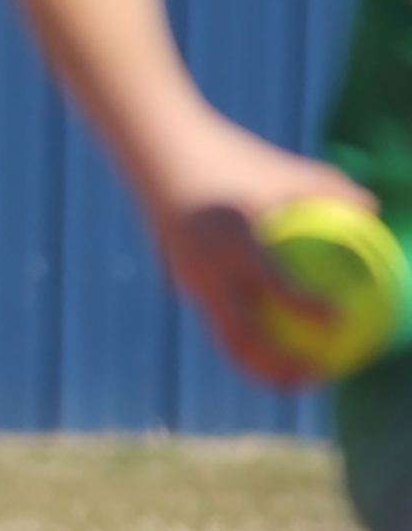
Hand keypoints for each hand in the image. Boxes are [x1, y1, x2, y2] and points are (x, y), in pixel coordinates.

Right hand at [143, 117, 377, 387]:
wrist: (157, 152)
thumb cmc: (226, 156)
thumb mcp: (279, 168)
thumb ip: (326, 188)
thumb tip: (373, 208)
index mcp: (234, 246)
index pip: (277, 288)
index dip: (310, 310)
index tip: (342, 325)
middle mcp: (209, 272)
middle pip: (243, 337)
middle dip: (279, 367)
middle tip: (318, 376)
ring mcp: (191, 280)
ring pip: (224, 337)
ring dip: (257, 363)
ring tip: (292, 378)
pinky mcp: (182, 278)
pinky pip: (216, 316)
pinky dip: (243, 335)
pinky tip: (269, 337)